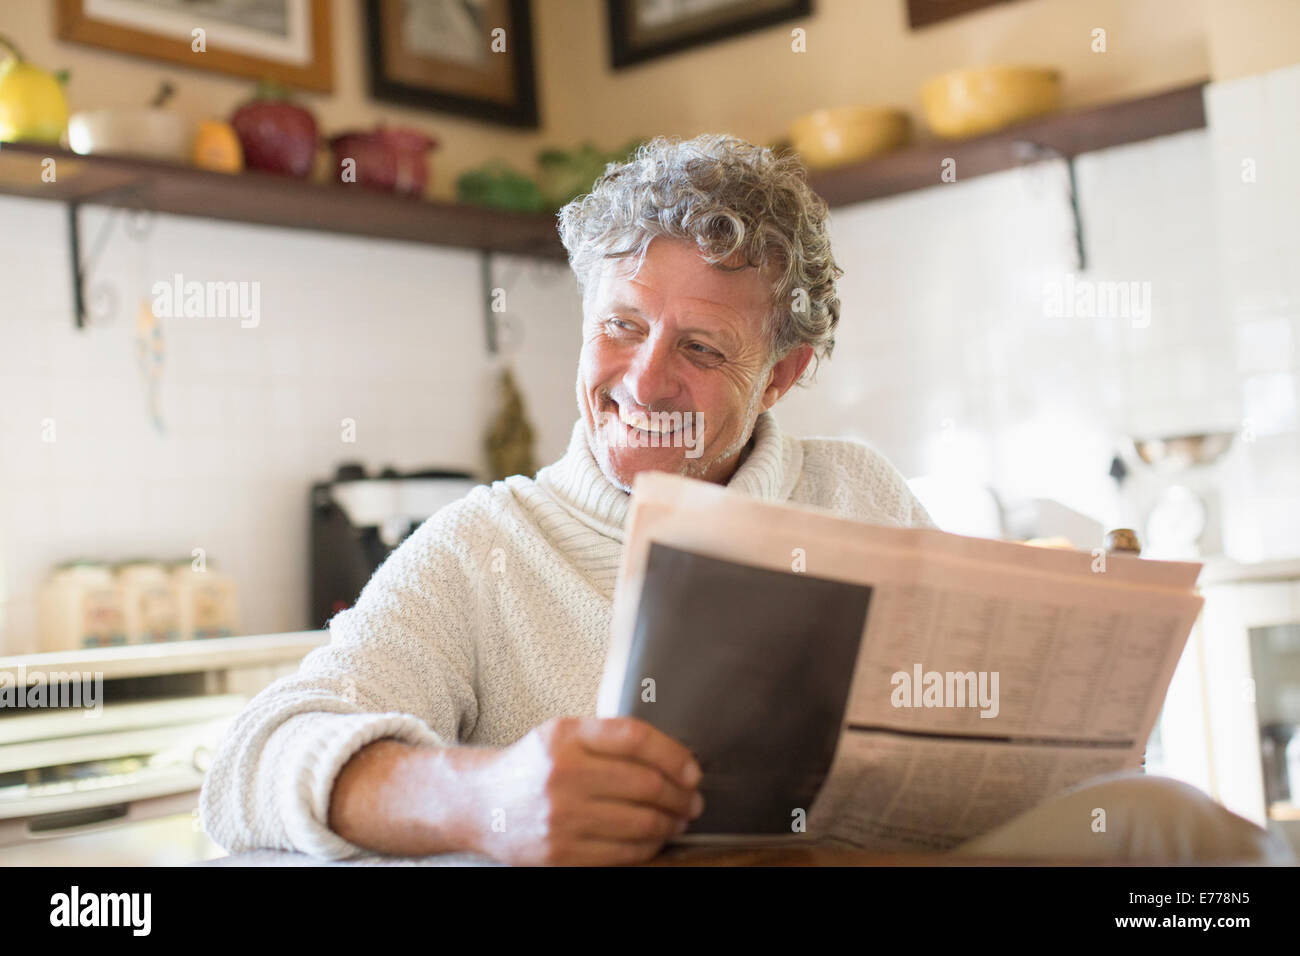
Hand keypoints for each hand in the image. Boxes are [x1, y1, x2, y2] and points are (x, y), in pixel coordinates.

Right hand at [466, 716, 703, 865]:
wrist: (483, 805)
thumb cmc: (533, 766)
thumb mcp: (563, 733)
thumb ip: (609, 736)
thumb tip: (674, 757)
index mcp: (566, 736)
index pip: (635, 738)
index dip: (674, 754)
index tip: (692, 769)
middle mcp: (562, 775)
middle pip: (646, 784)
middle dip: (681, 795)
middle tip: (693, 799)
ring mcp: (560, 818)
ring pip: (641, 823)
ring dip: (671, 823)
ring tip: (679, 819)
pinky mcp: (560, 854)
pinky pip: (623, 853)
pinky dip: (649, 847)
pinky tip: (654, 839)